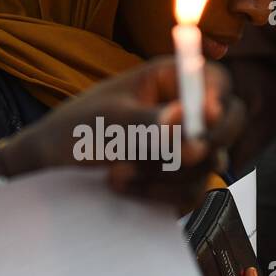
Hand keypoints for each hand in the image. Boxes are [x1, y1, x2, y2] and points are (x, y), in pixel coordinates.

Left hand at [0, 57, 244, 211]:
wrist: (46, 173)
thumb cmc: (71, 133)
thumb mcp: (107, 123)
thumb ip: (149, 125)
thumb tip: (186, 122)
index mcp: (169, 80)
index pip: (216, 79)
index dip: (219, 95)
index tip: (206, 115)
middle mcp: (183, 112)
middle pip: (229, 122)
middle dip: (206, 143)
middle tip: (181, 156)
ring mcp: (182, 149)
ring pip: (210, 163)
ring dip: (168, 175)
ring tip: (118, 175)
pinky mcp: (177, 182)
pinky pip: (192, 193)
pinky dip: (161, 196)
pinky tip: (126, 189)